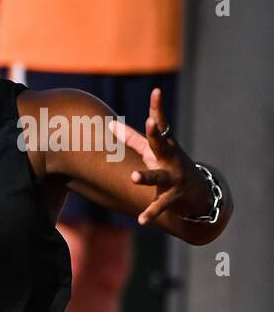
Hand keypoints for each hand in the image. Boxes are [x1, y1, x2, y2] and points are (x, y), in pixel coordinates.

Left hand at [115, 88, 212, 225]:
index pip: (161, 124)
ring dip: (146, 176)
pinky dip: (150, 212)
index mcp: (165, 146)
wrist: (200, 194)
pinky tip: (141, 220)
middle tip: (149, 122)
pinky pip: (160, 204)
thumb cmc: (170, 166)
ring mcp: (174, 178)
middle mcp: (171, 159)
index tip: (156, 91)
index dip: (158, 108)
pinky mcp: (174, 197)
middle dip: (155, 134)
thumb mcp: (152, 152)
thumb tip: (110, 124)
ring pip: (158, 176)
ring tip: (133, 177)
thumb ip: (132, 139)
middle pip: (161, 144)